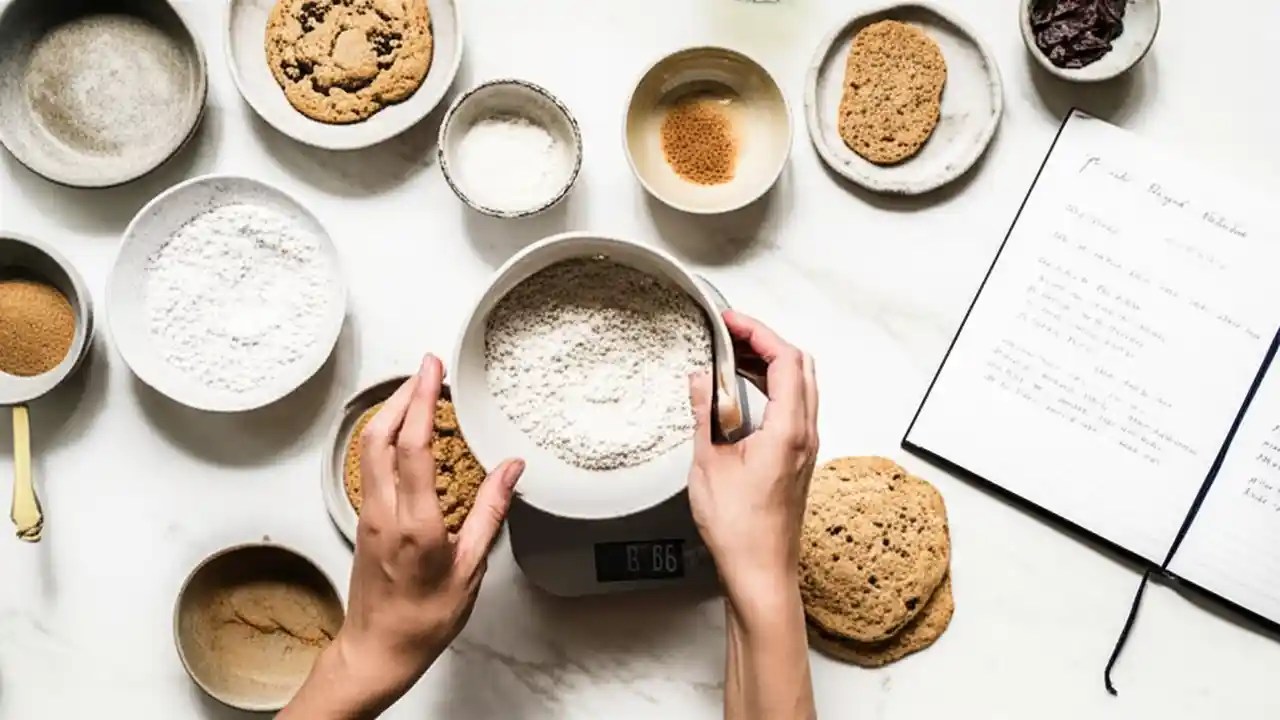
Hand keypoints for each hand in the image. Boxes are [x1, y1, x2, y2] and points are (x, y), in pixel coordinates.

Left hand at [281, 355, 524, 718]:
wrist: (377, 649)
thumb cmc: (423, 619)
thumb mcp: (471, 567)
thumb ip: (490, 512)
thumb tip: (511, 468)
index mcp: (414, 523)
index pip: (414, 446)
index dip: (422, 400)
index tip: (433, 369)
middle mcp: (383, 512)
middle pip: (380, 435)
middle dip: (403, 394)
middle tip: (427, 368)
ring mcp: (367, 513)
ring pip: (369, 447)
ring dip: (391, 412)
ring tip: (418, 391)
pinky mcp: (363, 518)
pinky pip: (369, 464)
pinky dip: (387, 437)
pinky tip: (406, 434)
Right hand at [687, 310, 818, 606]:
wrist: (760, 572)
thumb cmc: (740, 530)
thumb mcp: (709, 464)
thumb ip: (705, 415)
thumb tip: (699, 381)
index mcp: (789, 430)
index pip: (785, 359)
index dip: (759, 332)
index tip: (731, 322)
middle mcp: (806, 434)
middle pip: (800, 366)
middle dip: (767, 341)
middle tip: (732, 333)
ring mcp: (806, 447)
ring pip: (800, 386)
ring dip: (770, 364)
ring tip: (732, 356)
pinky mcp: (798, 458)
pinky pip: (794, 407)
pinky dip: (772, 387)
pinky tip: (742, 392)